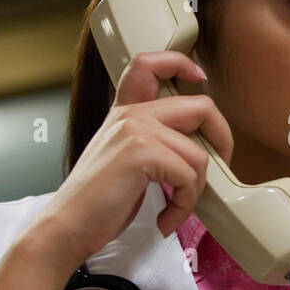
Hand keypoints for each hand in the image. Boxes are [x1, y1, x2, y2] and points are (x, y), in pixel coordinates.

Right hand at [28, 50, 233, 272]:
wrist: (68, 225)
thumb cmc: (98, 201)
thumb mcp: (125, 159)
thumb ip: (155, 142)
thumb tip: (200, 149)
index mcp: (126, 112)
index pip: (149, 64)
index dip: (181, 63)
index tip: (199, 79)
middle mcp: (131, 114)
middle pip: (201, 107)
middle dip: (222, 140)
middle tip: (215, 168)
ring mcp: (136, 129)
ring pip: (199, 154)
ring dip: (195, 191)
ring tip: (176, 208)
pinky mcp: (141, 152)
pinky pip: (188, 176)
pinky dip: (184, 204)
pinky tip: (166, 217)